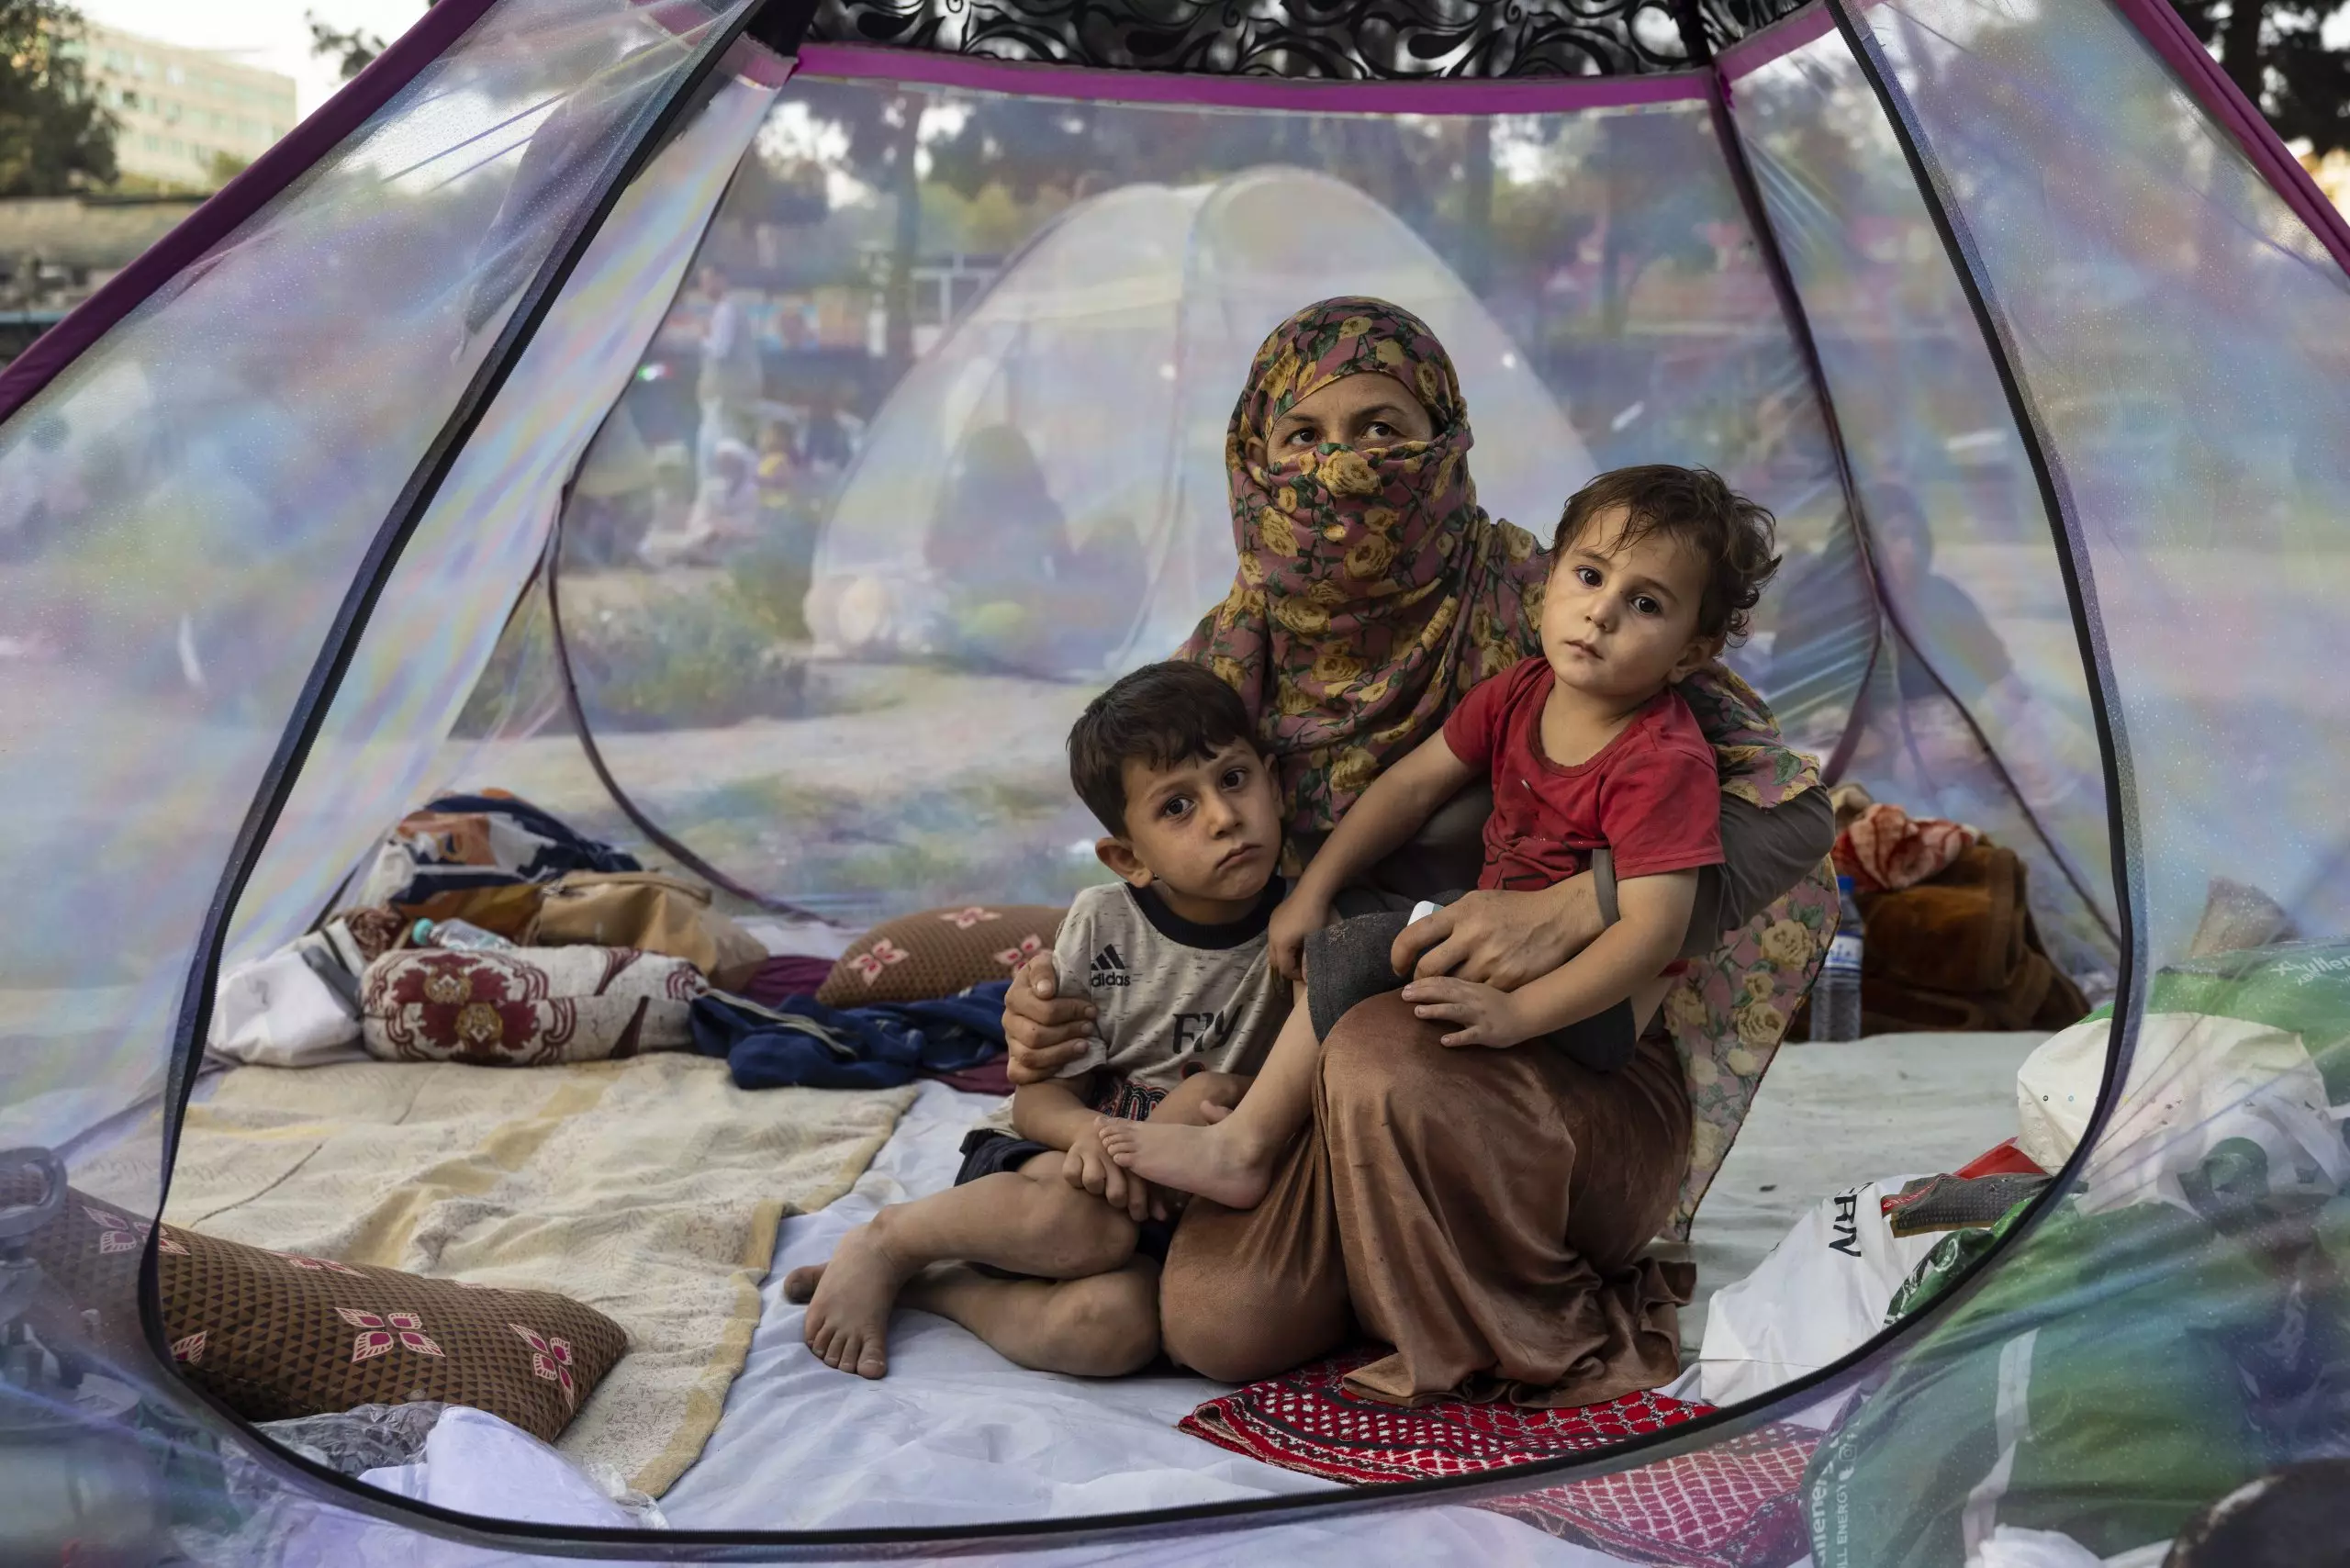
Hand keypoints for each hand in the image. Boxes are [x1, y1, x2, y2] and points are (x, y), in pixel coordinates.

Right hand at [1003, 954, 1094, 1084]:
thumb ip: (1045, 970)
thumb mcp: (1055, 969)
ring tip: (1085, 1044)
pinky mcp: (1014, 1064)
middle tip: (1090, 1026)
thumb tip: (1045, 991)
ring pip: (1030, 1056)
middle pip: (1035, 1034)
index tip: (1090, 1009)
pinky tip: (1069, 1062)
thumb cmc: (1060, 988)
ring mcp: (1010, 1043)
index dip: (1067, 1009)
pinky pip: (1022, 1074)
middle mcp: (1009, 1019)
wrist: (1061, 1012)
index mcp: (1016, 994)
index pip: (1039, 1007)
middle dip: (1068, 1031)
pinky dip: (1048, 1070)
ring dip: (1062, 1052)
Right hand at [1062, 1117, 1154, 1221]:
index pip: (1139, 1189)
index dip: (1138, 1208)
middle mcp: (1114, 1156)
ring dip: (1095, 1188)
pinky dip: (1075, 1180)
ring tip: (1098, 1185)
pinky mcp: (1074, 1152)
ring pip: (1093, 1181)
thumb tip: (1162, 1218)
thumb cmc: (1121, 1159)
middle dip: (1117, 1200)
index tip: (1137, 1216)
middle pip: (1116, 1192)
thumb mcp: (1138, 1173)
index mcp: (1133, 1160)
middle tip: (1115, 1197)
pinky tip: (1081, 1177)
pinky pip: (1072, 1175)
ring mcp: (1093, 1153)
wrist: (1094, 1131)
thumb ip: (1151, 1196)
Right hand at [1266, 889, 1334, 981]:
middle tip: (1300, 967)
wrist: (1311, 891)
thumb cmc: (1315, 918)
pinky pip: (1274, 937)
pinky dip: (1282, 943)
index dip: (1295, 975)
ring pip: (1272, 948)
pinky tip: (1294, 938)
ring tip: (1298, 953)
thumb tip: (1306, 979)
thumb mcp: (1314, 940)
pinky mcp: (1274, 917)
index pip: (1284, 968)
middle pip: (1274, 960)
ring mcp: (1271, 926)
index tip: (1306, 974)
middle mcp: (1271, 937)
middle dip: (1286, 966)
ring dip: (1283, 954)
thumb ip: (1308, 961)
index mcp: (1280, 944)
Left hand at [1390, 877, 1601, 989]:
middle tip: (1417, 987)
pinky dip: (1467, 1004)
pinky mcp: (1507, 980)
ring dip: (1443, 995)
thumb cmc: (1514, 908)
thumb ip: (1452, 917)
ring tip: (1439, 998)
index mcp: (1461, 913)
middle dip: (1418, 982)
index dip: (1399, 955)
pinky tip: (1459, 1012)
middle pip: (1429, 968)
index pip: (1414, 936)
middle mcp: (1472, 936)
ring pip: (1452, 988)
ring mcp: (1490, 960)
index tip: (1398, 967)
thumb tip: (1425, 934)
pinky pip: (1477, 998)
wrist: (1557, 918)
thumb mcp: (1479, 901)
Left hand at [1401, 974, 1531, 1048]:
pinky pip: (1471, 1035)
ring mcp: (1479, 1015)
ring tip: (1417, 1013)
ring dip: (1436, 1011)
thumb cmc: (1497, 1003)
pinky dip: (1458, 1038)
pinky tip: (1444, 1041)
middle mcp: (1472, 999)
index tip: (1405, 986)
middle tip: (1403, 995)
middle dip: (1423, 993)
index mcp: (1469, 987)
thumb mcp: (1476, 990)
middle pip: (1445, 993)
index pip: (1443, 982)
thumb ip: (1457, 988)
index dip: (1423, 983)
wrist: (1524, 1013)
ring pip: (1455, 1011)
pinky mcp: (1487, 1032)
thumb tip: (1431, 987)